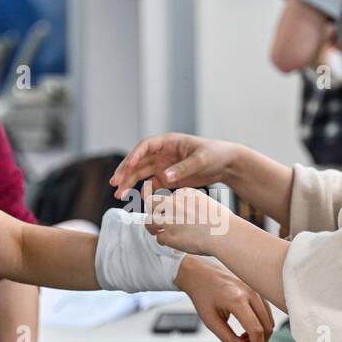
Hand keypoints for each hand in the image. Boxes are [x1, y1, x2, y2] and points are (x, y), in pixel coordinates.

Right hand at [110, 132, 239, 199]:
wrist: (227, 164)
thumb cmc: (215, 155)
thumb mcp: (200, 160)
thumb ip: (182, 169)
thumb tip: (164, 177)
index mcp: (168, 142)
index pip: (145, 146)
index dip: (135, 155)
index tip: (128, 166)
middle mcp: (162, 153)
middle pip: (139, 162)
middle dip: (125, 172)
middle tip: (114, 184)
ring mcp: (164, 166)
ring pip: (142, 174)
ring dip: (129, 183)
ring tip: (119, 195)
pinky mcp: (168, 178)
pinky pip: (152, 185)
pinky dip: (144, 191)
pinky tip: (137, 199)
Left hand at [144, 184, 231, 257]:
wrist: (225, 234)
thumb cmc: (221, 221)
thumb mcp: (205, 203)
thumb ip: (192, 204)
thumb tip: (186, 213)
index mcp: (184, 193)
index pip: (167, 197)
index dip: (167, 206)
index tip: (170, 213)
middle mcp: (174, 203)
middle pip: (152, 203)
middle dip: (152, 211)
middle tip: (155, 219)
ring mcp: (170, 219)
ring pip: (149, 221)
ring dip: (151, 227)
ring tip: (155, 232)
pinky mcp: (170, 235)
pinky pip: (159, 238)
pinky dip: (163, 241)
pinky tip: (171, 243)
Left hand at [174, 253, 272, 341]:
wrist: (199, 274)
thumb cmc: (203, 296)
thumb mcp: (211, 321)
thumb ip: (229, 339)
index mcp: (236, 300)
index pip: (256, 331)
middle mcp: (250, 293)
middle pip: (267, 327)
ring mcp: (256, 290)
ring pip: (269, 321)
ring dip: (261, 336)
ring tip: (243, 341)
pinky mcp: (257, 290)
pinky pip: (266, 312)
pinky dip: (261, 325)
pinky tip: (247, 331)